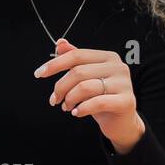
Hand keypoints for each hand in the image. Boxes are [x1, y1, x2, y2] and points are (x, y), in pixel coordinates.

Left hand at [34, 37, 145, 153]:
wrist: (120, 121)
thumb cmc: (101, 96)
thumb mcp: (86, 77)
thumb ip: (75, 59)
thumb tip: (60, 43)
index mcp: (108, 57)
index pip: (76, 55)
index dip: (55, 64)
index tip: (38, 73)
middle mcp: (118, 67)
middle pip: (78, 72)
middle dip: (60, 87)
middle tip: (54, 100)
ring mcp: (124, 84)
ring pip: (85, 87)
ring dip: (69, 99)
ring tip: (66, 107)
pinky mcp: (126, 101)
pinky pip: (97, 102)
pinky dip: (82, 108)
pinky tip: (76, 113)